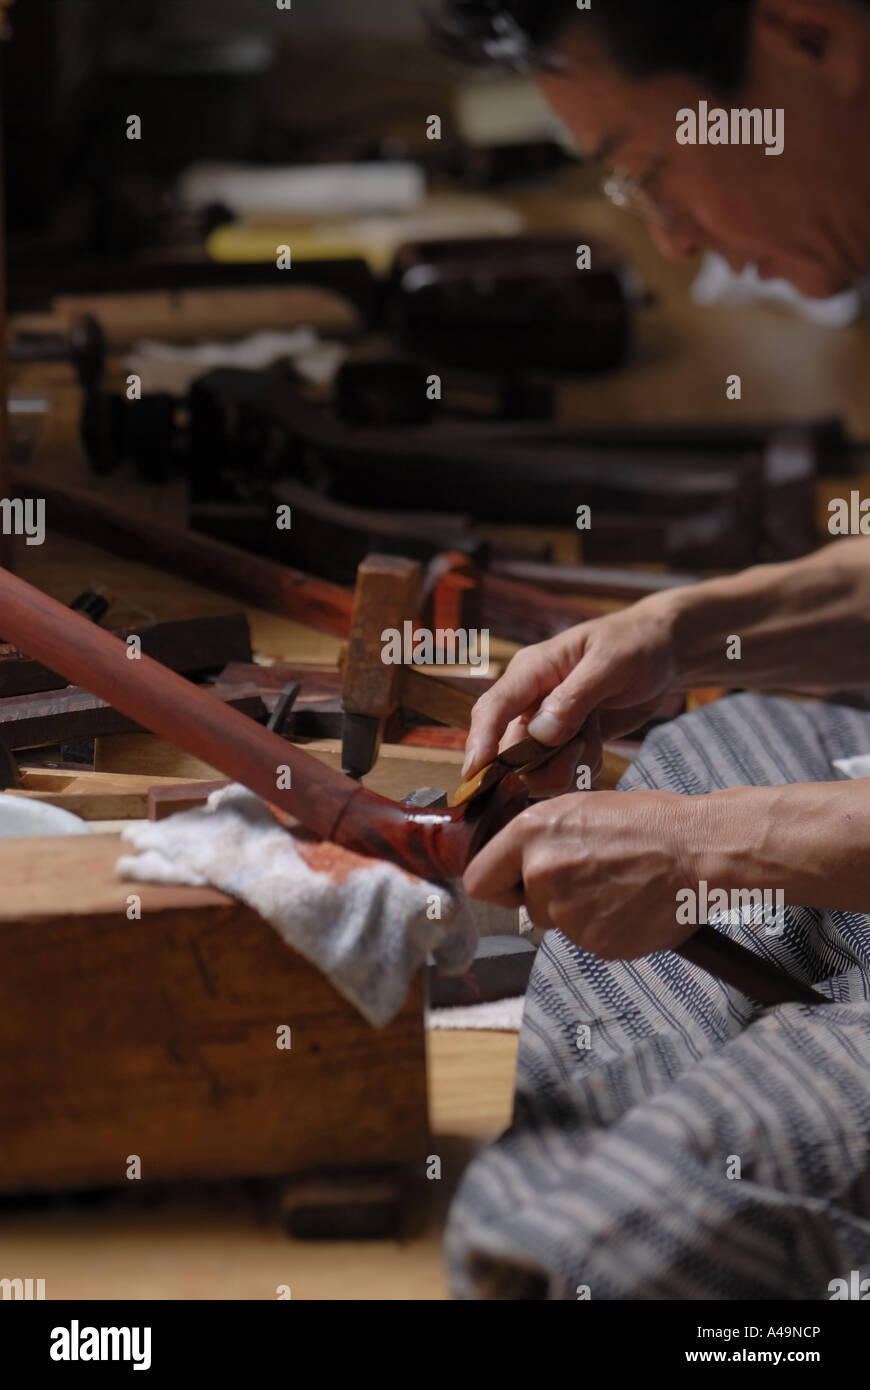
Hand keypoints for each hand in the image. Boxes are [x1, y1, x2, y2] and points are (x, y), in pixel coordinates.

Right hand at [462, 595, 678, 779]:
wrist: (663, 651)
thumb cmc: (636, 644)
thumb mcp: (611, 664)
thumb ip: (575, 697)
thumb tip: (540, 733)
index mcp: (532, 670)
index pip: (493, 708)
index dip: (480, 742)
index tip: (475, 775)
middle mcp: (530, 699)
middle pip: (511, 750)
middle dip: (542, 765)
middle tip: (581, 751)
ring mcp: (546, 722)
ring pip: (534, 767)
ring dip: (565, 768)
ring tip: (595, 741)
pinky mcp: (565, 740)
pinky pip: (559, 771)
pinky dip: (579, 769)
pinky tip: (598, 745)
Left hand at [464, 788, 712, 959]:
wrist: (697, 850)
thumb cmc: (647, 823)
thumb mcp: (580, 809)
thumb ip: (539, 838)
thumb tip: (513, 862)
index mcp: (531, 833)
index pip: (479, 879)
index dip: (497, 883)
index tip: (511, 884)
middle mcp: (542, 872)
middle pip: (522, 905)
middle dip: (546, 896)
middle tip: (587, 876)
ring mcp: (569, 911)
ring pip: (557, 922)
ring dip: (578, 911)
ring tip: (615, 884)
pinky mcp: (596, 941)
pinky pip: (587, 939)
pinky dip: (604, 927)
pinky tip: (628, 903)